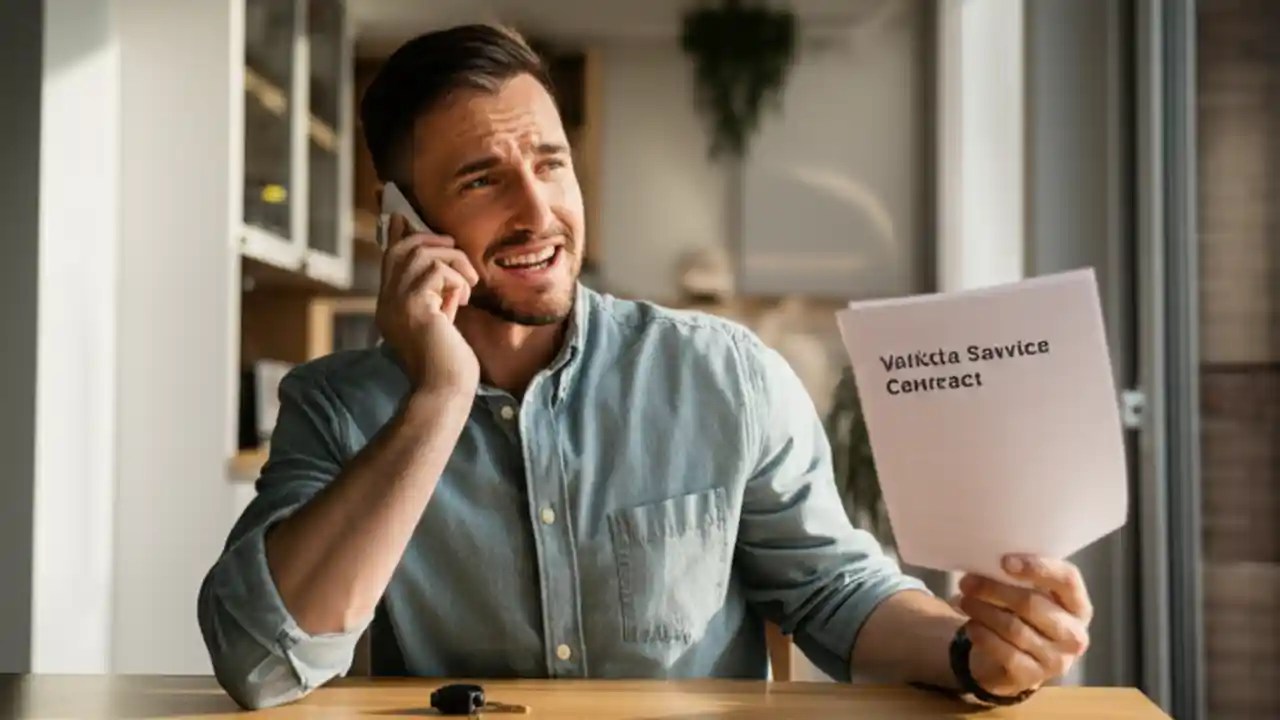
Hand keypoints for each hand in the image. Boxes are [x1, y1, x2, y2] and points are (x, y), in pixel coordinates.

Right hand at [376, 213, 480, 393]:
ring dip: (453, 261)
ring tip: (468, 285)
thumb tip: (442, 263)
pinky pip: (437, 270)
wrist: (445, 391)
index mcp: (390, 306)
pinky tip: (464, 300)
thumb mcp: (440, 320)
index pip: (390, 258)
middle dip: (433, 241)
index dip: (401, 234)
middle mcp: (387, 303)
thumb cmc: (449, 363)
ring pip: (421, 253)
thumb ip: (437, 293)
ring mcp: (397, 304)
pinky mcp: (414, 307)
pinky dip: (457, 279)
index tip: (405, 217)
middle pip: (401, 248)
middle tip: (456, 253)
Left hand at [955, 555, 1092, 697]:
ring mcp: (1057, 659)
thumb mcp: (1030, 596)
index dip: (1037, 567)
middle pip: (1032, 604)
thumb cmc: (1024, 618)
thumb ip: (1020, 579)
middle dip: (993, 590)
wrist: (1016, 664)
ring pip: (1014, 628)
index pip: (1067, 579)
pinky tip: (971, 625)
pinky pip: (1004, 652)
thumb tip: (985, 561)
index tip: (1004, 561)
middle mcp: (1074, 634)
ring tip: (963, 601)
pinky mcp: (1033, 677)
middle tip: (967, 582)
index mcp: (1078, 605)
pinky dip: (982, 635)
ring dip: (982, 611)